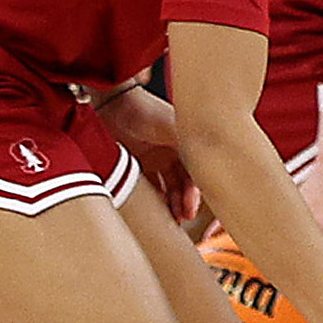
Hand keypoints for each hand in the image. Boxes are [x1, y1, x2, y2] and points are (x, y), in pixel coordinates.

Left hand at [95, 88, 197, 223]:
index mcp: (187, 141)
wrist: (111, 104)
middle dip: (185, 201)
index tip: (193, 209)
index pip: (199, 172)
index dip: (198, 192)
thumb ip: (190, 146)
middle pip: (185, 182)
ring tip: (171, 218)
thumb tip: (211, 165)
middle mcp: (175, 150)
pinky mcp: (138, 162)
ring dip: (171, 202)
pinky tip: (154, 209)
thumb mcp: (172, 128)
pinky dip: (153, 197)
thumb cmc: (144, 110)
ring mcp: (157, 157)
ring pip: (169, 186)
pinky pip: (149, 184)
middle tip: (183, 217)